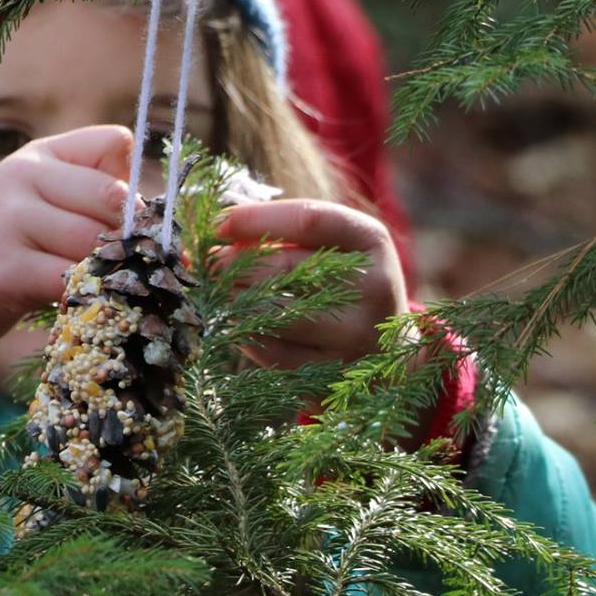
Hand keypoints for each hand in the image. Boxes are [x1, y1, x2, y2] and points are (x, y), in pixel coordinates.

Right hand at [0, 125, 132, 386]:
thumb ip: (85, 201)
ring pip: (94, 243)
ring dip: (111, 275)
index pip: (115, 144)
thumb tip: (157, 225)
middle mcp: (22, 176)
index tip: (129, 227)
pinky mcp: (3, 268)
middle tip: (130, 271)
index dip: (134, 187)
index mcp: (38, 155)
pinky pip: (70, 281)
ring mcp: (9, 220)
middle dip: (130, 239)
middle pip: (112, 199)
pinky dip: (89, 299)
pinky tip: (84, 309)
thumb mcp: (34, 207)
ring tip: (104, 292)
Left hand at [214, 200, 408, 369]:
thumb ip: (284, 234)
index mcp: (371, 242)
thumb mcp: (334, 248)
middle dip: (233, 263)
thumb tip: (215, 232)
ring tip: (215, 291)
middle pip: (284, 269)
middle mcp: (372, 288)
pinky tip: (236, 323)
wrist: (391, 356)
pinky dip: (243, 334)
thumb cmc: (347, 286)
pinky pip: (270, 352)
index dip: (256, 219)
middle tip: (205, 262)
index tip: (218, 222)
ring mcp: (354, 337)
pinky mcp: (331, 376)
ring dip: (232, 300)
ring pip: (272, 314)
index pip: (309, 219)